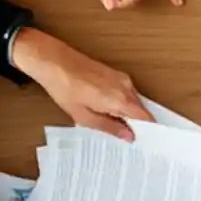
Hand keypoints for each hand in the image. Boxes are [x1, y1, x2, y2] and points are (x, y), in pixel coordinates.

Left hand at [11, 28, 152, 141]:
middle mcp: (126, 88)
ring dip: (126, 111)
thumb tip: (129, 136)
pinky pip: (126, 92)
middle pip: (141, 110)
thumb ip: (110, 127)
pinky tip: (105, 107)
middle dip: (135, 122)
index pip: (147, 119)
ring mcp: (122, 78)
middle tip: (122, 135)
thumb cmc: (64, 87)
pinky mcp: (116, 73)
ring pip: (133, 101)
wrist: (53, 61)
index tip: (141, 140)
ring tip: (108, 120)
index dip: (147, 131)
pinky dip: (121, 101)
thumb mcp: (84, 116)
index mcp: (121, 100)